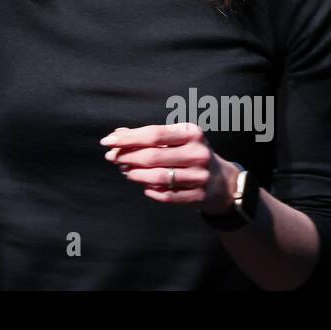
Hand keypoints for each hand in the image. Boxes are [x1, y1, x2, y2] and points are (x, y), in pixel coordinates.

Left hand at [99, 122, 237, 212]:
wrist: (223, 181)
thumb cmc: (191, 154)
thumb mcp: (177, 139)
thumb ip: (148, 136)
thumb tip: (117, 133)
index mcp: (192, 134)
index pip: (153, 135)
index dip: (128, 138)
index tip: (107, 141)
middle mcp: (198, 153)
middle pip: (153, 156)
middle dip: (127, 157)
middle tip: (112, 158)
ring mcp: (200, 176)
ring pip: (158, 177)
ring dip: (136, 175)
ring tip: (125, 171)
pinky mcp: (199, 196)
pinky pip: (168, 196)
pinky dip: (151, 191)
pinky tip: (143, 186)